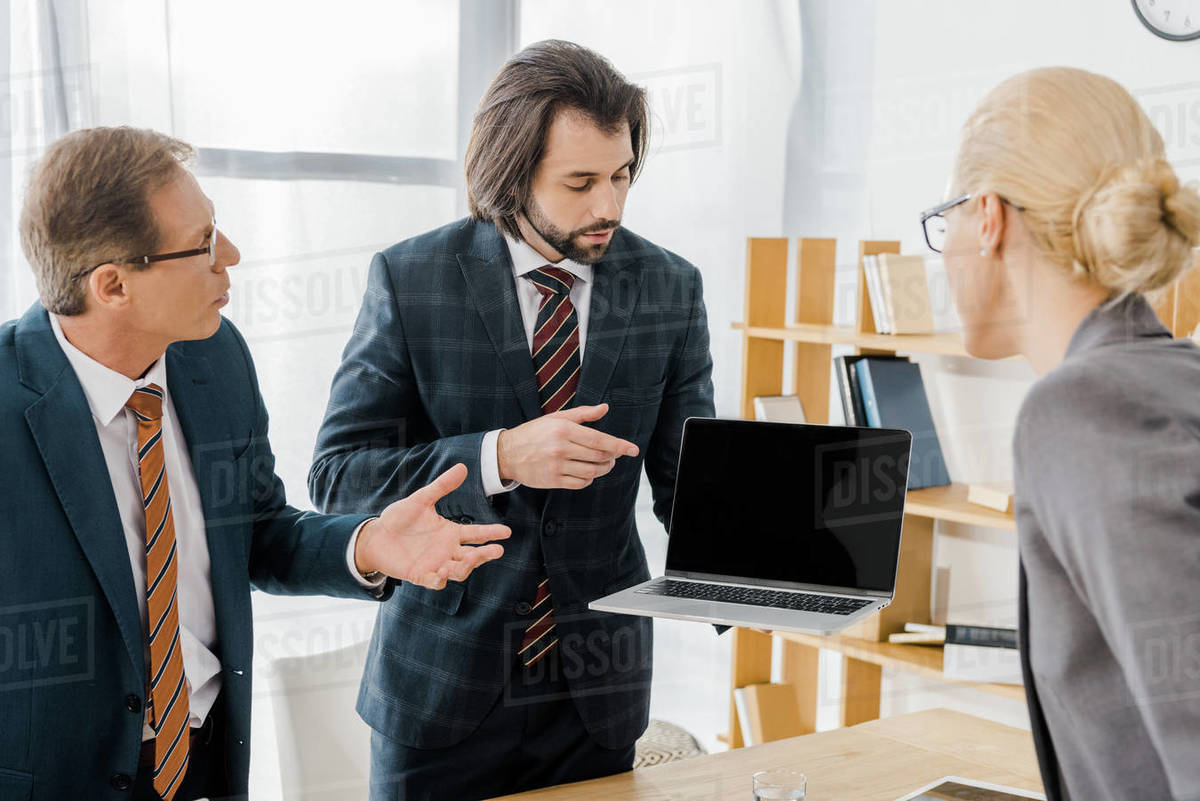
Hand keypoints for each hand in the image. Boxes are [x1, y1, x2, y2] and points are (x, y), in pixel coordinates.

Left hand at [354, 464, 509, 588]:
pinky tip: (441, 571)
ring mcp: (435, 564)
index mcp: (450, 533)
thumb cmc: (399, 518)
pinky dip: (439, 578)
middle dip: (485, 554)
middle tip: (497, 550)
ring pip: (458, 571)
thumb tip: (462, 467)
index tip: (506, 532)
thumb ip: (442, 486)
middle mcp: (446, 550)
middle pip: (472, 556)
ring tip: (471, 558)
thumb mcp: (421, 500)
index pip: (476, 534)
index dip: (491, 533)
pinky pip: (434, 581)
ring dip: (466, 566)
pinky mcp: (420, 574)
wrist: (375, 536)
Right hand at [496, 403, 638, 489]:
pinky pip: (580, 483)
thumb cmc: (535, 432)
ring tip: (604, 464)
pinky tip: (588, 473)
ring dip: (603, 469)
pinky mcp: (553, 480)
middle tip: (615, 456)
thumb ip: (583, 414)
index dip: (619, 445)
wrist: (507, 453)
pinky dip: (589, 479)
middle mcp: (561, 448)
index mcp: (564, 429)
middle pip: (598, 456)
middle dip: (612, 457)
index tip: (633, 450)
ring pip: (591, 472)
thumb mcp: (557, 418)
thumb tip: (605, 408)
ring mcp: (556, 466)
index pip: (599, 439)